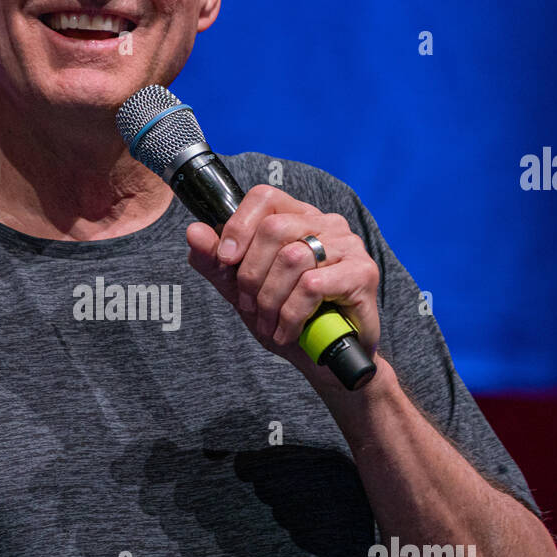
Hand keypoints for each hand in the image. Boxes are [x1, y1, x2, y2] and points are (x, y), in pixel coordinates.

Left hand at [185, 184, 380, 386]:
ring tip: (269, 324)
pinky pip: (313, 285)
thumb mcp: (242, 291)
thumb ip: (217, 263)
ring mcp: (349, 246)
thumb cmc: (288, 319)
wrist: (328, 360)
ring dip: (270, 300)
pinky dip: (292, 314)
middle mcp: (327, 223)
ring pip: (292, 258)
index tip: (226, 261)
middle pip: (274, 228)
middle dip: (251, 275)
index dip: (238, 226)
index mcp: (298, 218)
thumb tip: (193, 232)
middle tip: (250, 306)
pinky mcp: (362, 273)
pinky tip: (289, 332)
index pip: (264, 196)